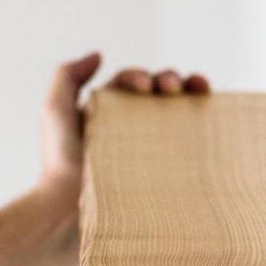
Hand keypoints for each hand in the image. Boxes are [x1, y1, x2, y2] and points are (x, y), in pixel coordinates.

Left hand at [38, 53, 209, 200]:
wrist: (71, 211)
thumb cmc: (60, 163)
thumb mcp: (56, 111)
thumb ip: (69, 76)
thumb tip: (99, 54)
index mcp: (107, 113)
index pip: (131, 84)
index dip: (142, 77)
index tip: (146, 87)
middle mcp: (129, 130)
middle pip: (158, 97)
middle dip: (171, 81)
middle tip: (174, 88)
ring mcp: (147, 154)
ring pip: (175, 117)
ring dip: (191, 97)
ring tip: (201, 91)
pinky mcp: (161, 176)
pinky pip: (185, 151)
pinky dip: (200, 131)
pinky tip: (209, 121)